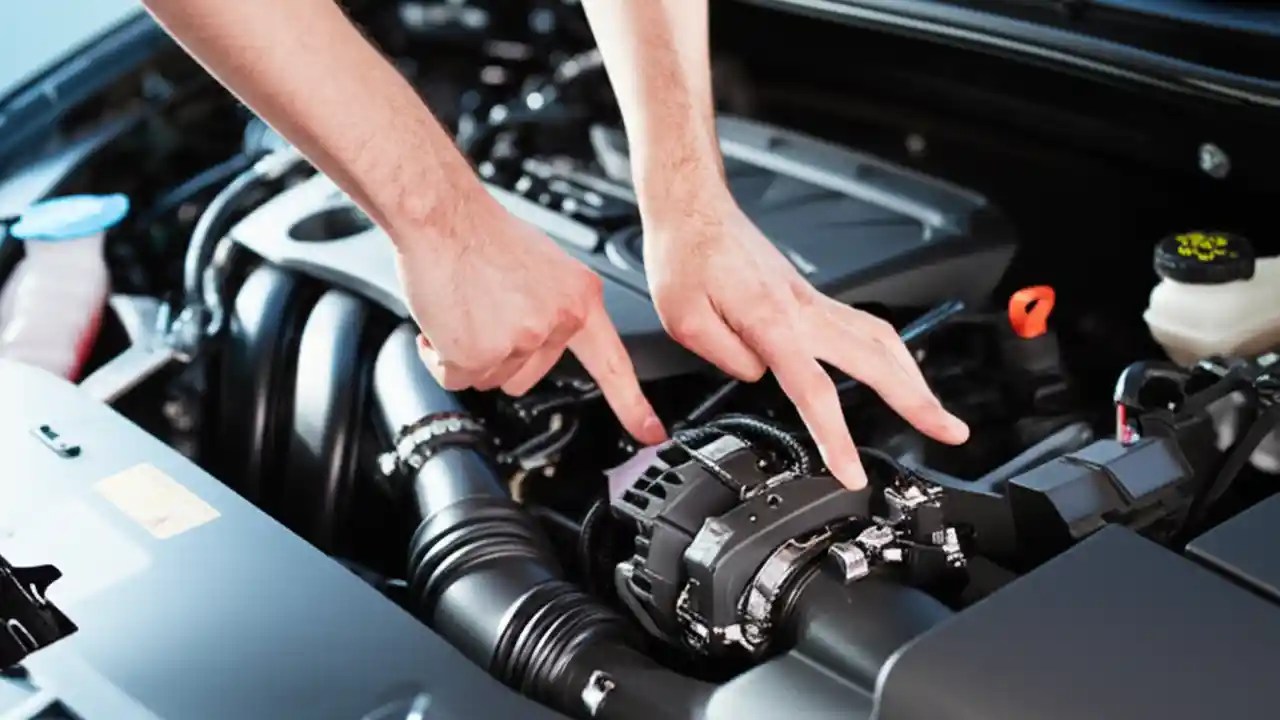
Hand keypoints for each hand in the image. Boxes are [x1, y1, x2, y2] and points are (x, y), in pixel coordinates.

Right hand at [395, 196, 665, 445]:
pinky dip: (440, 356)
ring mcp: (521, 340)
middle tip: (482, 311)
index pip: (614, 362)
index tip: (650, 433)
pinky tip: (443, 319)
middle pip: (527, 377)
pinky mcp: (479, 352)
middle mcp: (557, 321)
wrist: (441, 214)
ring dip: (469, 354)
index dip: (632, 404)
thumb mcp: (544, 267)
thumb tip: (543, 339)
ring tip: (464, 308)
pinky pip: (456, 378)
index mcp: (581, 298)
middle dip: (499, 355)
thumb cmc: (481, 234)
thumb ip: (554, 307)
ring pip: (491, 379)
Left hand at [643, 191, 968, 488]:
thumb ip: (726, 356)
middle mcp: (803, 309)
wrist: (694, 209)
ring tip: (935, 409)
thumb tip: (759, 376)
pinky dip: (892, 352)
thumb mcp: (684, 318)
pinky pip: (865, 325)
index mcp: (772, 320)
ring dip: (914, 376)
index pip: (814, 390)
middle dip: (918, 400)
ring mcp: (813, 300)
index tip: (852, 472)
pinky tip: (898, 369)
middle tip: (950, 431)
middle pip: (877, 361)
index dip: (836, 437)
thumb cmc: (685, 255)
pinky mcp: (811, 297)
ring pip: (881, 338)